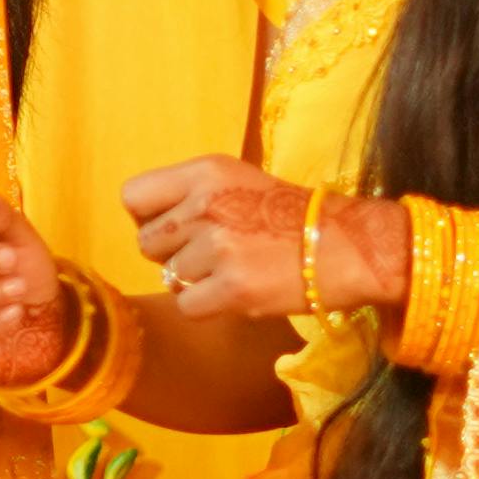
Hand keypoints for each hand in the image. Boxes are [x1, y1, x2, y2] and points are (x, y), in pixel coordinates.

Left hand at [123, 157, 397, 323]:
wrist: (345, 247)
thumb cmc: (287, 215)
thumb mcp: (236, 180)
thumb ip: (190, 194)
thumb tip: (146, 223)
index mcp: (204, 172)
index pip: (133, 196)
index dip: (148, 218)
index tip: (174, 228)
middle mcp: (205, 204)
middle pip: (147, 242)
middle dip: (172, 254)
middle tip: (211, 255)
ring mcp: (218, 246)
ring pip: (168, 277)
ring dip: (194, 282)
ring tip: (232, 271)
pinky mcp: (231, 287)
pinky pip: (186, 306)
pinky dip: (206, 306)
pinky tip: (235, 292)